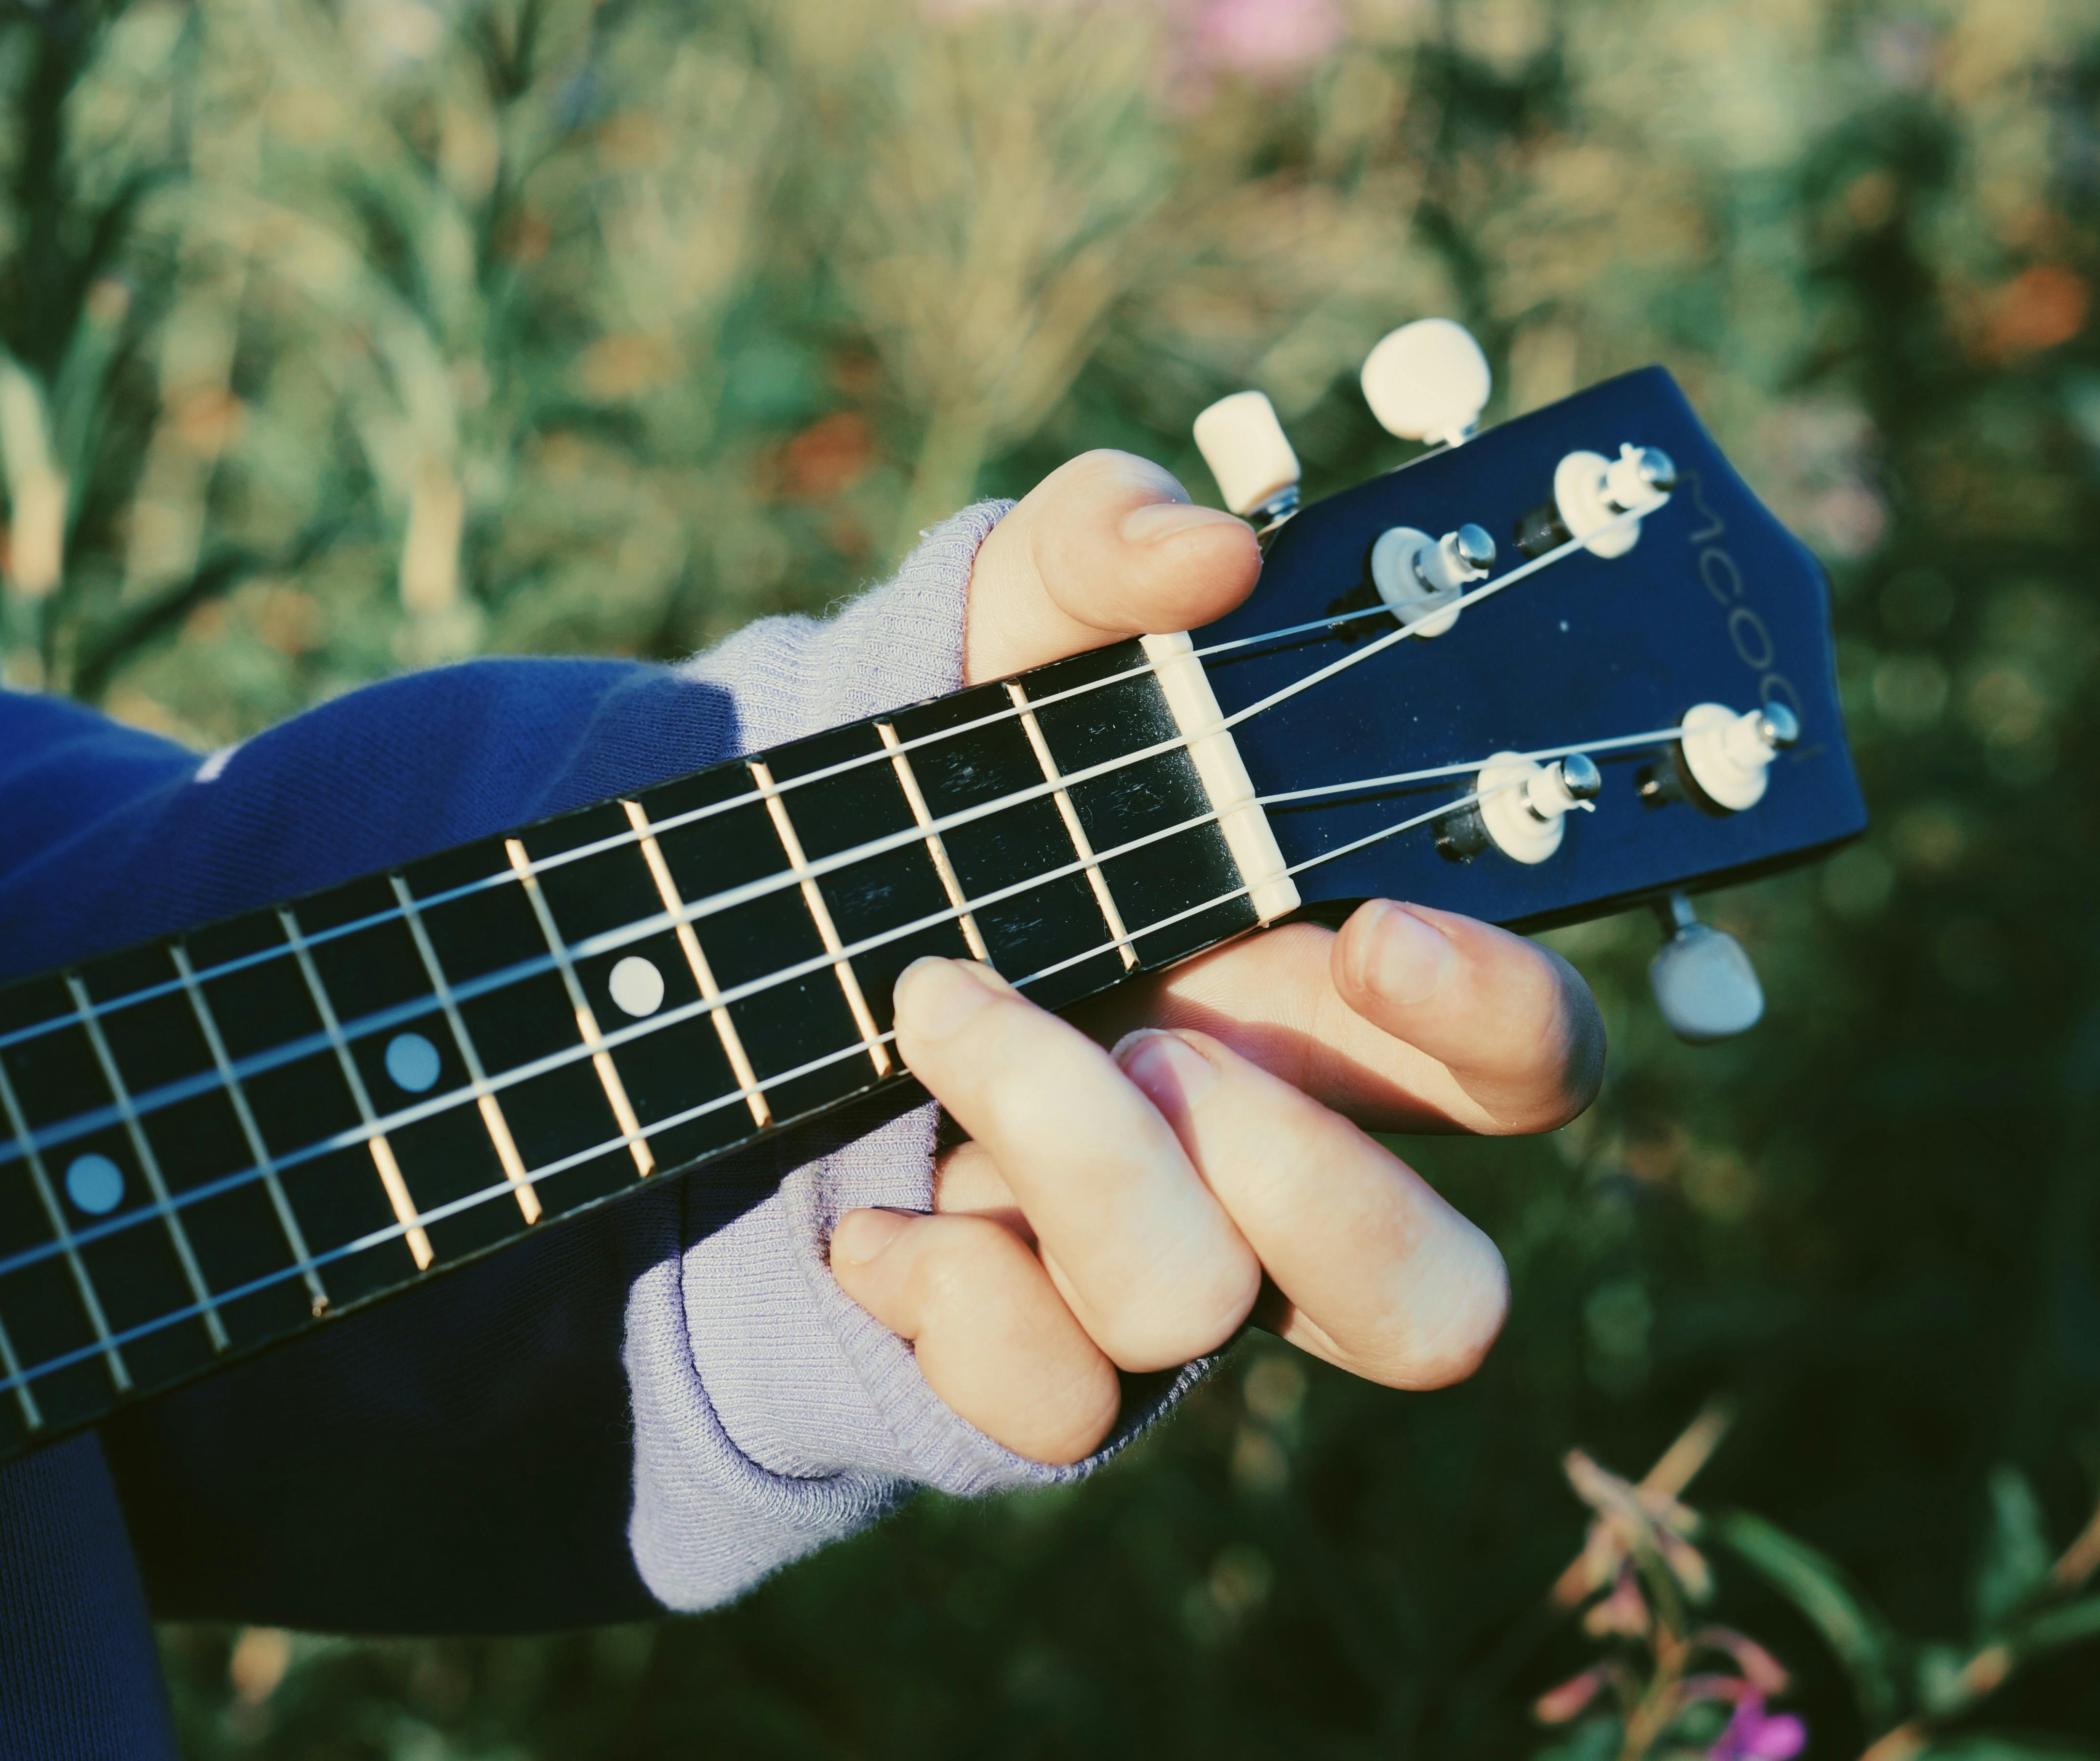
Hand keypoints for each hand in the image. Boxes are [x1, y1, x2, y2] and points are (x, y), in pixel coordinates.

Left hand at [828, 452, 1602, 1463]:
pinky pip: (1043, 1399)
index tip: (1376, 926)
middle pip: (1434, 1304)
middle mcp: (1277, 1171)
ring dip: (1068, 1155)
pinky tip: (871, 1201)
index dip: (1501, 1018)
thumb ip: (1110, 545)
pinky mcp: (1027, 1360)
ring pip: (1201, 1319)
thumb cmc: (969, 779)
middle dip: (1300, 1176)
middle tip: (1153, 1032)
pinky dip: (947, 1292)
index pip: (1534, 1073)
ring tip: (949, 1013)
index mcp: (1337, 1012)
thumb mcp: (1011, 631)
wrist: (793, 931)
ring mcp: (1157, 1276)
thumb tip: (1209, 553)